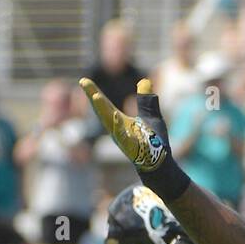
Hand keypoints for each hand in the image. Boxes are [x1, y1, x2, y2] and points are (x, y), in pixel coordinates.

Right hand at [80, 77, 188, 198]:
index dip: (94, 92)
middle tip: (84, 83)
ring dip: (103, 110)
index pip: (105, 104)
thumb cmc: (154, 141)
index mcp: (119, 121)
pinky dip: (119, 128)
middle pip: (103, 111)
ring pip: (110, 124)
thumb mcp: (150, 115)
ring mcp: (123, 140)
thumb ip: (146, 100)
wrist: (161, 163)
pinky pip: (123, 138)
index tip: (83, 80)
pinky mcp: (131, 149)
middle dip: (93, 97)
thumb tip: (145, 81)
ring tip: (96, 96)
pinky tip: (115, 116)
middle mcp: (117, 130)